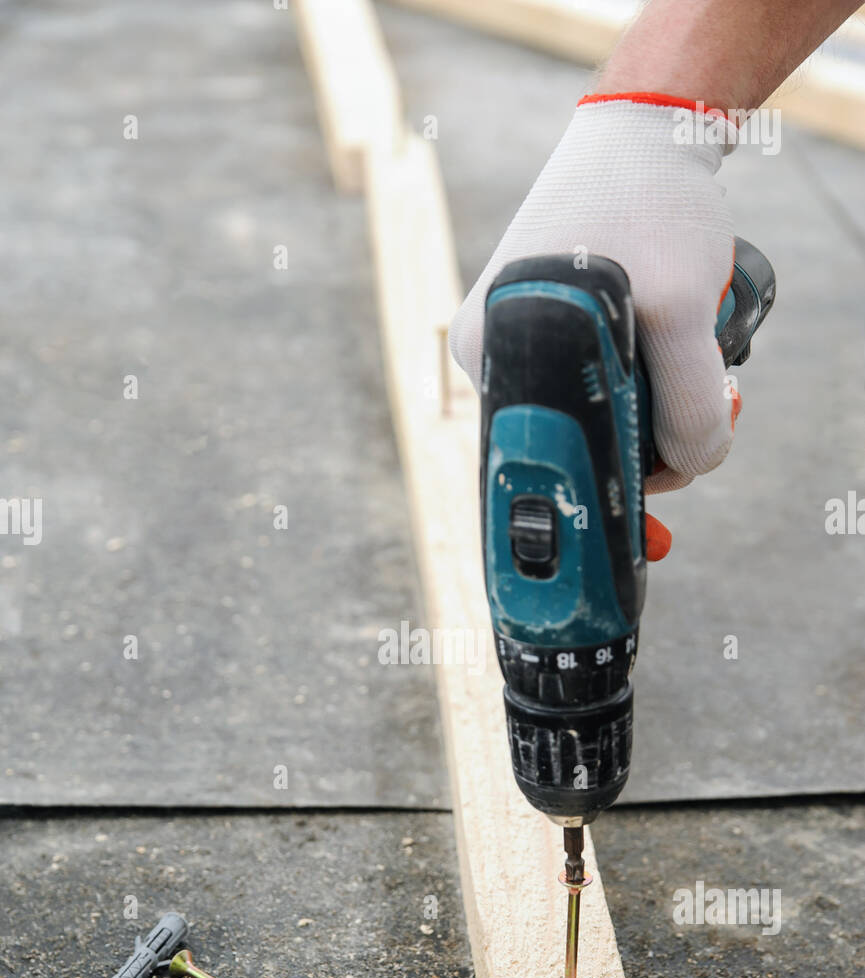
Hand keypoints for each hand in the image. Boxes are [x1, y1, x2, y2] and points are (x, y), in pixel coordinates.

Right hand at [450, 94, 740, 555]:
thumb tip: (689, 470)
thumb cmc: (648, 204)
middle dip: (648, 447)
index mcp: (494, 360)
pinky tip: (675, 348)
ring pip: (597, 424)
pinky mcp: (554, 340)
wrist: (644, 135)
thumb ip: (689, 405)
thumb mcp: (683, 310)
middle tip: (705, 416)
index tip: (657, 506)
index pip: (544, 468)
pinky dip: (647, 386)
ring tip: (698, 359)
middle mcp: (496, 362)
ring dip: (657, 412)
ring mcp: (524, 351)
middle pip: (574, 451)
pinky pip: (600, 392)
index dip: (604, 493)